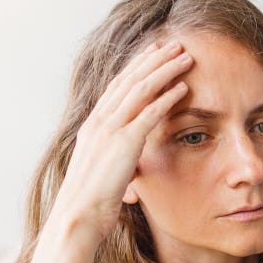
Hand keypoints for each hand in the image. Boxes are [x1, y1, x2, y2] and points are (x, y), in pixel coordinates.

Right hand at [52, 38, 193, 240]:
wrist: (78, 218)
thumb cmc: (89, 207)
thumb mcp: (101, 178)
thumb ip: (114, 166)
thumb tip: (127, 172)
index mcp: (92, 128)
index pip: (116, 88)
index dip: (135, 69)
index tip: (152, 54)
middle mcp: (98, 122)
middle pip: (129, 80)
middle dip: (153, 59)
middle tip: (173, 44)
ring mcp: (110, 130)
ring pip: (141, 89)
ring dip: (164, 70)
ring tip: (185, 56)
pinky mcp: (124, 143)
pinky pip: (149, 113)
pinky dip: (167, 97)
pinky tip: (183, 88)